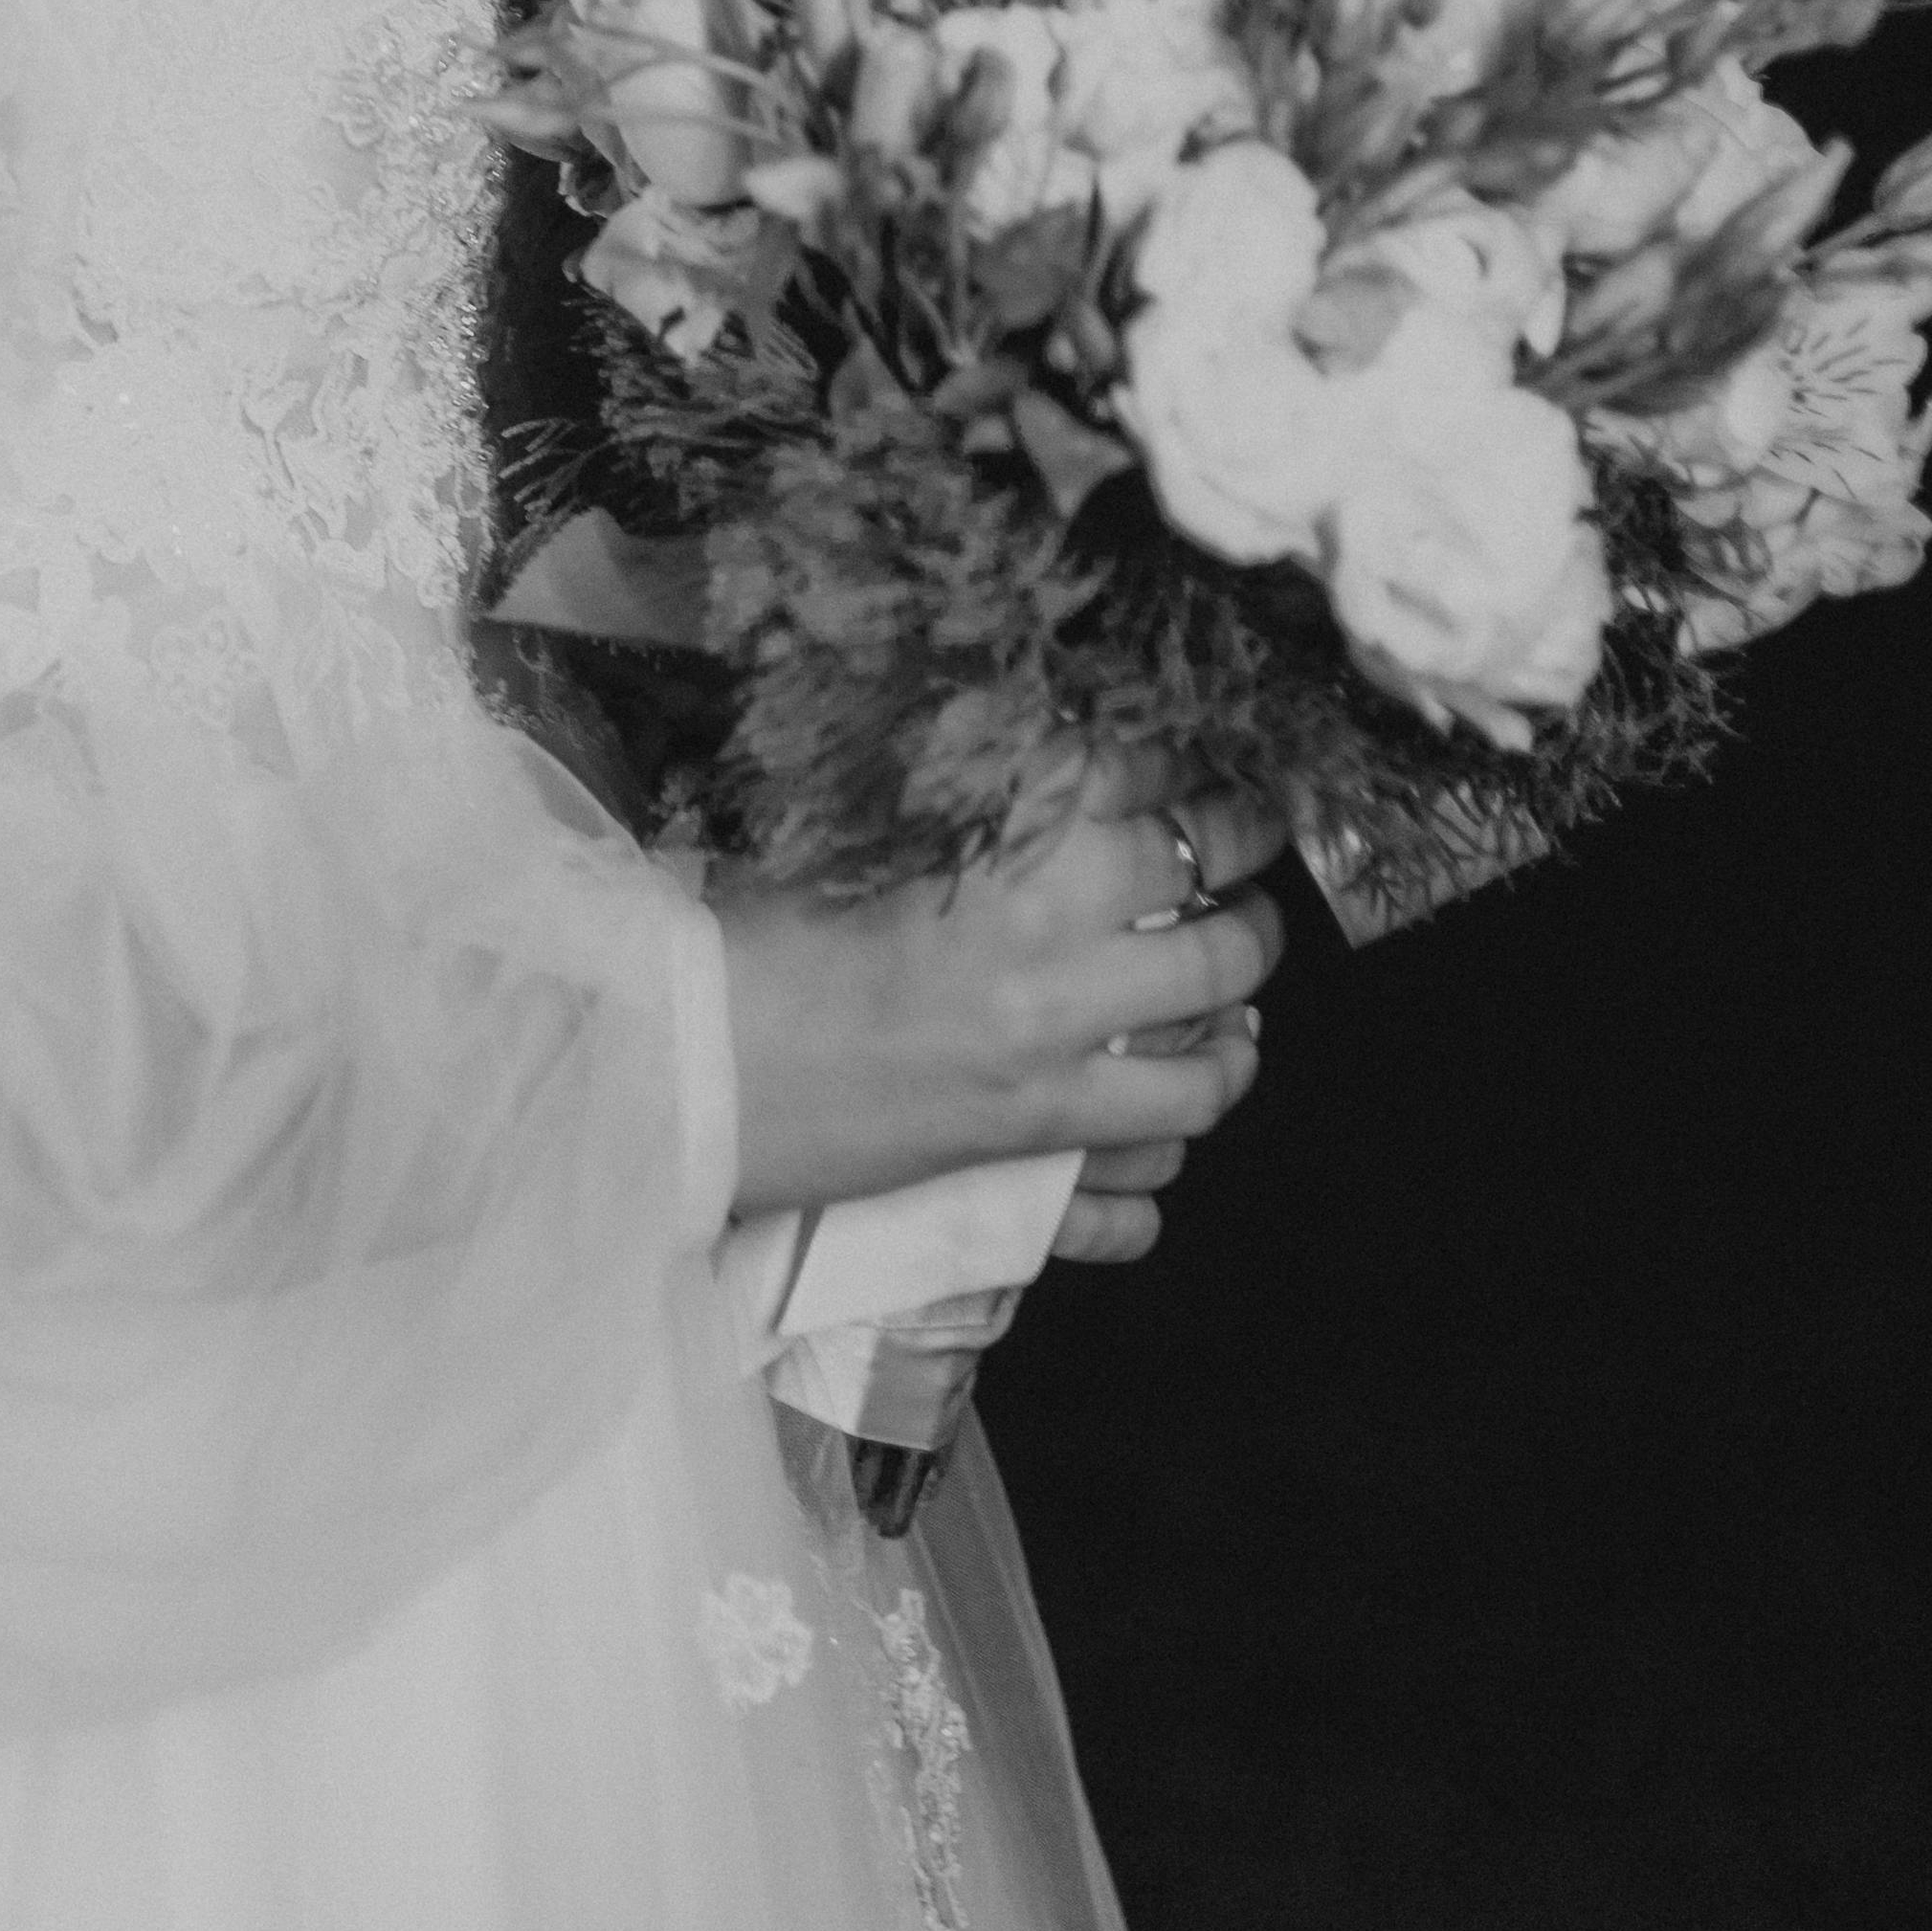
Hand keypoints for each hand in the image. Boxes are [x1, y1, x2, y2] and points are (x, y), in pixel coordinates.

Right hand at [711, 751, 1280, 1236]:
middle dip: (1250, 876)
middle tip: (1246, 854)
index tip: (1212, 762)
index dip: (1200, 766)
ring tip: (1239, 983)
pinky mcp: (1026, 1150)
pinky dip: (1172, 1153)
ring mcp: (1050, 1064)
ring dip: (1242, 1010)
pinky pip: (1152, 1168)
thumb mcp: (861, 829)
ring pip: (1214, 1045)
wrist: (681, 1063)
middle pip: (1217, 911)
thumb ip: (973, 799)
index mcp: (1005, 850)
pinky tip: (1168, 1108)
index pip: (1150, 782)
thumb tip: (1057, 762)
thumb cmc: (750, 934)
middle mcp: (1050, 952)